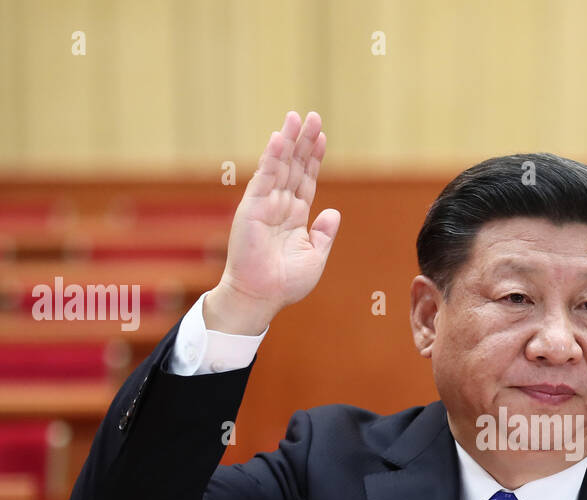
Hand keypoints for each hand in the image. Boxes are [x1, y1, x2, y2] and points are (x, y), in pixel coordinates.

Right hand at [204, 110, 341, 334]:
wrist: (261, 296)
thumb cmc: (284, 283)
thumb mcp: (314, 257)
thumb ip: (324, 234)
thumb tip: (334, 212)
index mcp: (295, 216)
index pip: (306, 180)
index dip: (314, 158)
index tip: (322, 136)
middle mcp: (279, 205)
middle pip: (294, 166)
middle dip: (304, 141)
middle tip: (313, 116)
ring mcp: (265, 204)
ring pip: (279, 166)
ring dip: (289, 141)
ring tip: (297, 117)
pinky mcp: (252, 207)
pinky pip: (264, 177)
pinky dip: (272, 157)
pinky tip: (280, 138)